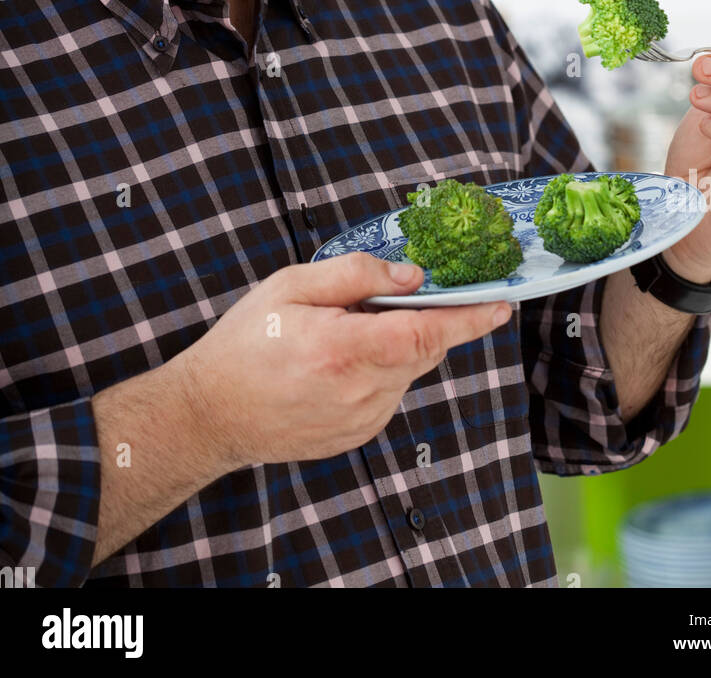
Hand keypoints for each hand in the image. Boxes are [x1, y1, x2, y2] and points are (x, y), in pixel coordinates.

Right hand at [175, 251, 510, 471]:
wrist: (209, 414)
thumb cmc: (245, 342)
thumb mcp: (291, 286)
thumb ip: (356, 274)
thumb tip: (411, 276)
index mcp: (343, 350)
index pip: (426, 332)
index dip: (469, 318)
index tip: (501, 304)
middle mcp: (360, 392)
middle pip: (423, 349)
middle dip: (422, 319)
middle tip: (381, 300)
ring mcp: (360, 421)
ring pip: (408, 371)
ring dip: (396, 345)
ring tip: (341, 335)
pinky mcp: (356, 436)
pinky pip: (390, 393)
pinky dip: (380, 370)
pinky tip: (336, 363)